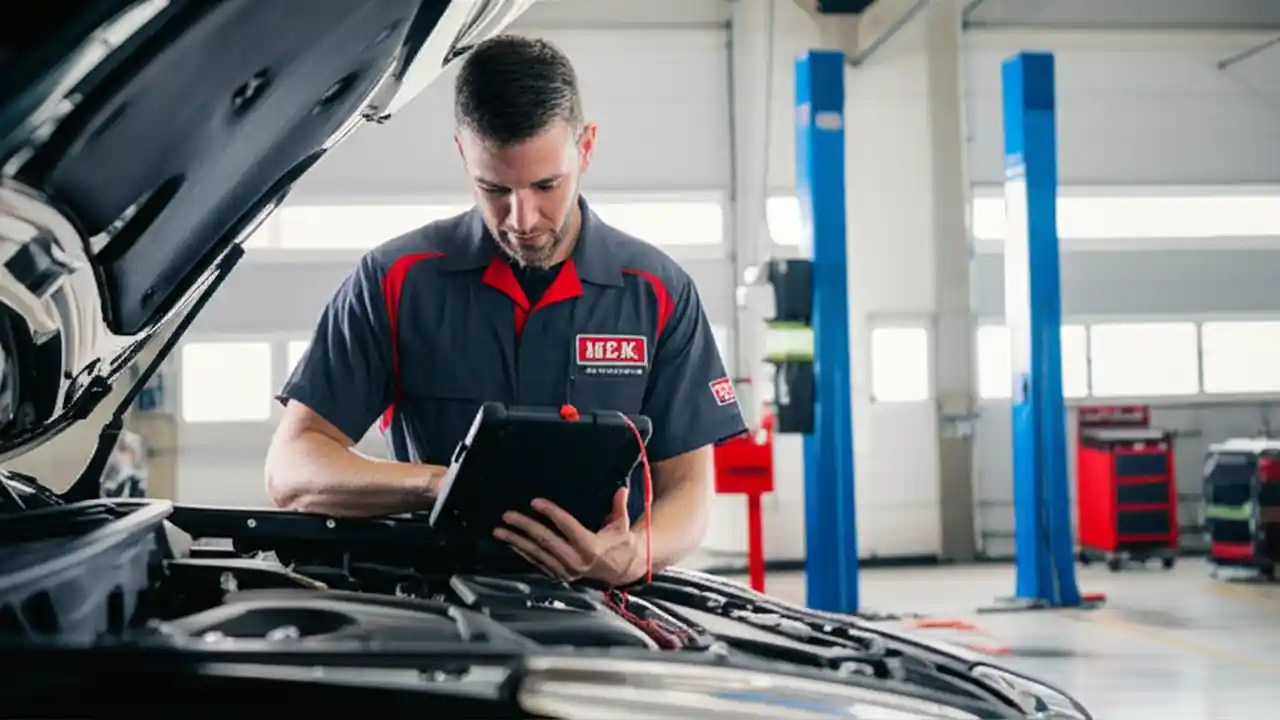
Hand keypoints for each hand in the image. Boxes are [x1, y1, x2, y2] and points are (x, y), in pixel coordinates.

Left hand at [493, 487, 642, 585]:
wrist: (620, 569)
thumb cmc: (619, 542)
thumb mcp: (622, 524)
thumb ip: (619, 507)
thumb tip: (622, 489)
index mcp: (591, 546)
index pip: (567, 526)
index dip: (551, 513)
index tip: (535, 502)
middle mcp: (576, 561)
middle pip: (546, 540)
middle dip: (525, 527)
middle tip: (508, 515)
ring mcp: (566, 570)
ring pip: (537, 553)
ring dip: (516, 541)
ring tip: (499, 530)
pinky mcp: (560, 575)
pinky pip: (537, 562)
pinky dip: (523, 552)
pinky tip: (511, 542)